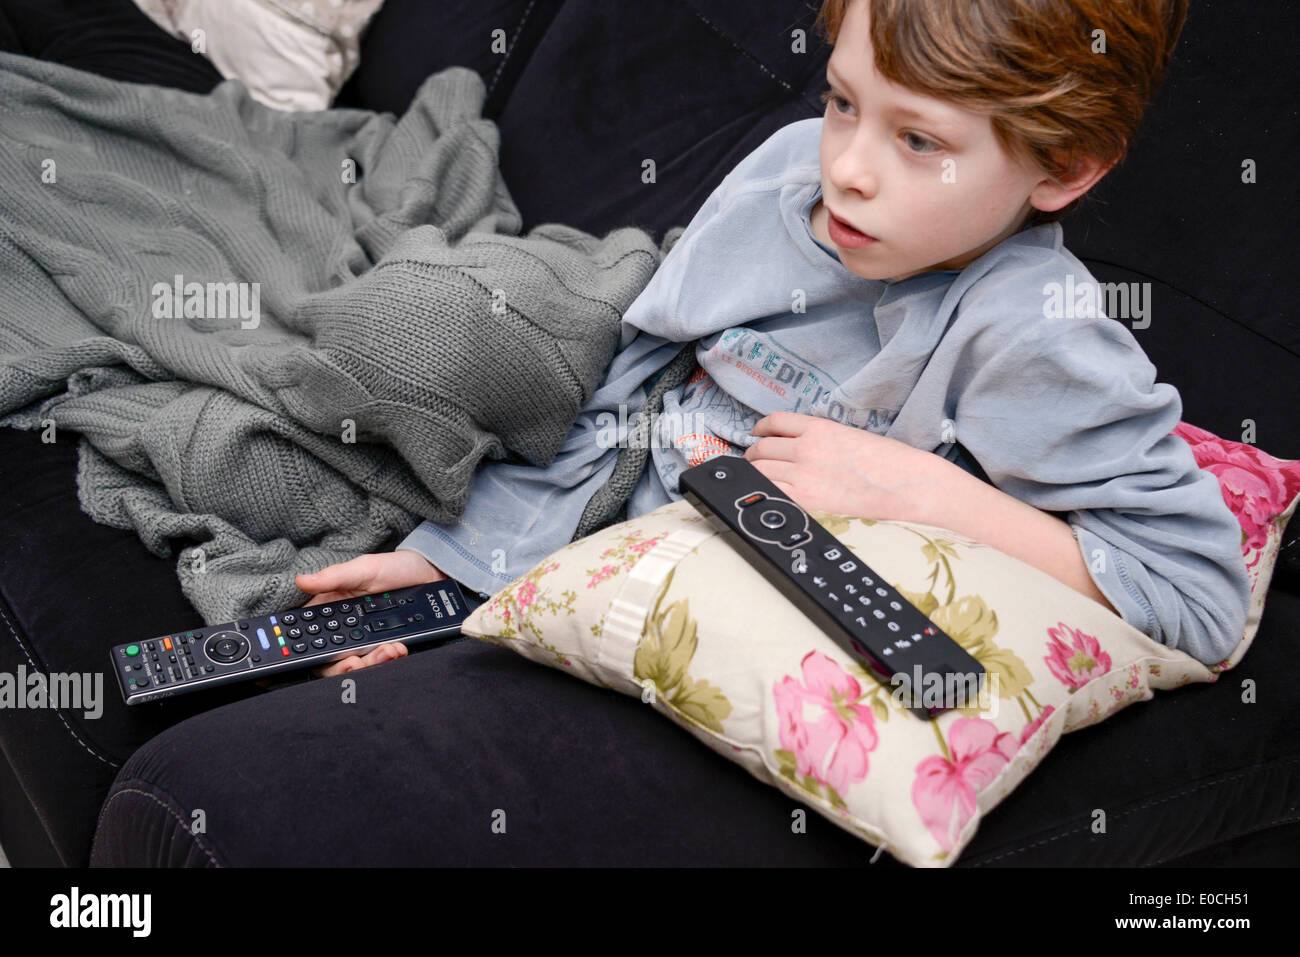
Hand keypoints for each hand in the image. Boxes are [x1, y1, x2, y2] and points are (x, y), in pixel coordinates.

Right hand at [294, 549, 446, 678]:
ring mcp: (369, 640)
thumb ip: (333, 578)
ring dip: (372, 663)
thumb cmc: (394, 568)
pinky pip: (384, 662)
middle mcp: (348, 630)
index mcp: (333, 612)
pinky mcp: (389, 646)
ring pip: (360, 665)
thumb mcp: (363, 569)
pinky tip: (398, 649)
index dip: (313, 653)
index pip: (314, 639)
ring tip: (389, 650)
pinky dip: (389, 660)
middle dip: (347, 666)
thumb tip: (301, 581)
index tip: (325, 656)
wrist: (432, 574)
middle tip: (358, 662)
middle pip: (336, 661)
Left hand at [742, 411, 942, 522]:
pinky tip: (766, 494)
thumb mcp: (850, 436)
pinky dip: (763, 492)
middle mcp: (808, 449)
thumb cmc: (890, 463)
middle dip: (753, 455)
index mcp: (820, 428)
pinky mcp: (808, 500)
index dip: (761, 428)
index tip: (757, 433)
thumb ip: (820, 438)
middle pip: (762, 449)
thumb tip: (796, 448)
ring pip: (760, 471)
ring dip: (754, 473)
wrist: (909, 485)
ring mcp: (805, 475)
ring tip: (757, 478)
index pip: (776, 422)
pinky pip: (771, 493)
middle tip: (753, 460)